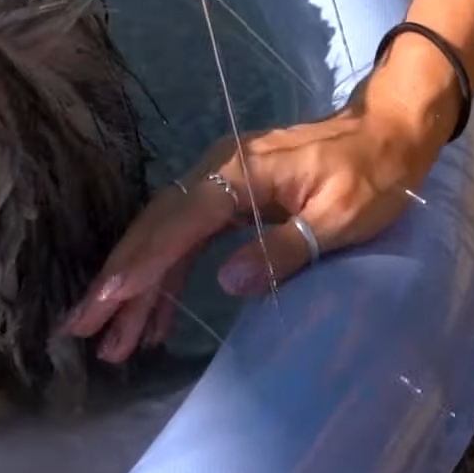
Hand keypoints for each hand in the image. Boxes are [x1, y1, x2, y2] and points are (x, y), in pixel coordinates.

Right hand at [56, 94, 445, 364]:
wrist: (392, 130)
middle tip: (81, 329)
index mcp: (239, 173)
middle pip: (156, 228)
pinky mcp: (230, 194)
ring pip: (164, 236)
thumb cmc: (374, 174)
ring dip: (136, 288)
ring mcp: (221, 180)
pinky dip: (165, 276)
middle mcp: (218, 170)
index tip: (107, 301)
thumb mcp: (340, 217)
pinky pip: (185, 237)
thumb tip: (226, 282)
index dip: (141, 265)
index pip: (178, 223)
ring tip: (111, 341)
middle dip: (118, 282)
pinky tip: (151, 316)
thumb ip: (283, 249)